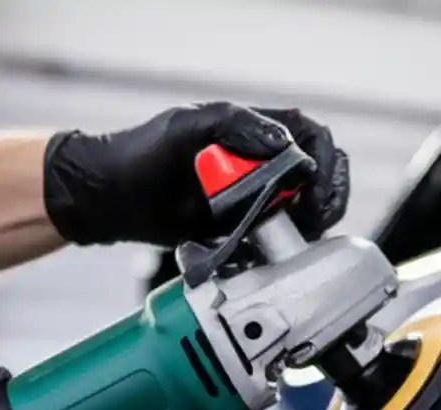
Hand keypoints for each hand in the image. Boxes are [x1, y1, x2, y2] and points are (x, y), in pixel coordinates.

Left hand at [43, 102, 348, 245]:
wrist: (112, 200)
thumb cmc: (143, 153)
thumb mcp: (186, 127)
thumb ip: (234, 124)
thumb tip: (283, 144)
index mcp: (258, 130)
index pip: (313, 138)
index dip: (323, 165)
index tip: (310, 192)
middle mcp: (267, 163)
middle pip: (324, 174)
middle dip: (328, 198)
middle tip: (313, 220)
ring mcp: (261, 198)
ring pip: (310, 210)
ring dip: (312, 225)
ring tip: (295, 238)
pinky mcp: (248, 231)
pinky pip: (281, 240)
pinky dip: (286, 249)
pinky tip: (273, 253)